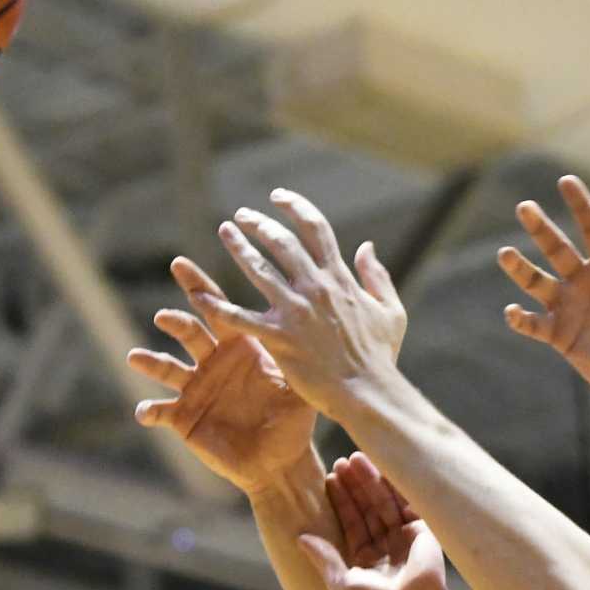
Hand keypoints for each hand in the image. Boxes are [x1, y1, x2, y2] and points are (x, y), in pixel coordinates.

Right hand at [127, 257, 317, 494]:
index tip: (180, 264)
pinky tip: (144, 412)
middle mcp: (212, 362)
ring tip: (137, 358)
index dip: (200, 288)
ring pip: (167, 368)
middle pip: (188, 331)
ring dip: (151, 361)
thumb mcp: (299, 388)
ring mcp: (195, 388)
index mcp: (239, 347)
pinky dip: (150, 410)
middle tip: (164, 316)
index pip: (217, 309)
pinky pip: (161, 411)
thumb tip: (316, 323)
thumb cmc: (292, 422)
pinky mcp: (183, 418)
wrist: (281, 463)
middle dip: (175, 320)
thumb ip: (300, 358)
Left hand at [199, 188, 407, 415]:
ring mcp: (295, 312)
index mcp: (340, 279)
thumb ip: (377, 276)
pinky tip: (198, 295)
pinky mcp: (279, 338)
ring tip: (225, 231)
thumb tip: (367, 246)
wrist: (368, 392)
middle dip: (260, 223)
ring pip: (259, 269)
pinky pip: (240, 317)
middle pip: (282, 242)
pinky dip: (217, 306)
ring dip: (239, 246)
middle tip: (243, 215)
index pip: (316, 228)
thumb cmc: (380, 356)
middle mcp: (316, 288)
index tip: (278, 196)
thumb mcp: (391, 311)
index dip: (295, 206)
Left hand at [296, 452, 452, 589]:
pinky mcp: (423, 531)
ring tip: (356, 458)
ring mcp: (404, 538)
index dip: (340, 501)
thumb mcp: (341, 585)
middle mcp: (384, 547)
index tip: (329, 478)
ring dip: (372, 481)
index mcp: (365, 561)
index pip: (350, 524)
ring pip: (384, 503)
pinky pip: (407, 503)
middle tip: (341, 462)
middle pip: (366, 509)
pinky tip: (382, 468)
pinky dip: (395, 486)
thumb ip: (324, 559)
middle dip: (354, 486)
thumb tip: (301, 538)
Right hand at [498, 174, 589, 410]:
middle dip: (541, 228)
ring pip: (538, 282)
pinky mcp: (561, 336)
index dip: (581, 207)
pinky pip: (535, 325)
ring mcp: (571, 308)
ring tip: (504, 254)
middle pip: (558, 249)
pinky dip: (522, 319)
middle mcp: (586, 282)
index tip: (566, 181)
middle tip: (524, 207)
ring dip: (521, 269)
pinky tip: (512, 311)